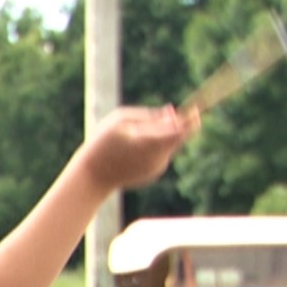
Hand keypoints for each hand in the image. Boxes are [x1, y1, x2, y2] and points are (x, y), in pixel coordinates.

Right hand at [76, 105, 198, 191]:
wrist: (92, 177)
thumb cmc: (103, 143)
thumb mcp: (121, 120)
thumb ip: (148, 115)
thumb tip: (171, 112)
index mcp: (153, 142)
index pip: (183, 129)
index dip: (192, 118)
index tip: (194, 109)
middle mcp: (159, 157)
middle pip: (179, 136)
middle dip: (175, 124)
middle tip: (163, 115)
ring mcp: (157, 167)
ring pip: (168, 145)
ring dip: (160, 136)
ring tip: (134, 136)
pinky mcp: (152, 174)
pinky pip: (159, 155)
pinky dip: (152, 147)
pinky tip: (131, 151)